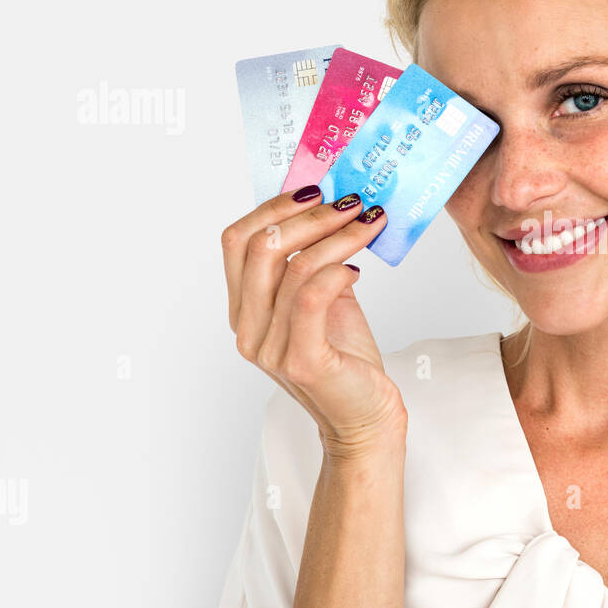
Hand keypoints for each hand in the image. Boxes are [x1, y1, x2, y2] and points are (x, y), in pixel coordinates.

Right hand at [220, 186, 406, 460]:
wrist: (365, 418)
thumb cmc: (347, 360)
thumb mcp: (325, 300)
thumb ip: (314, 262)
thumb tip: (331, 207)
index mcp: (245, 310)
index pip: (237, 241)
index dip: (273, 207)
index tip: (314, 190)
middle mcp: (248, 328)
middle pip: (259, 246)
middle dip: (309, 215)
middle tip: (352, 201)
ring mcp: (270, 347)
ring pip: (293, 266)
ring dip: (338, 236)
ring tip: (370, 223)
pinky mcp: (303, 360)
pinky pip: (311, 297)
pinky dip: (337, 271)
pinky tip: (359, 268)